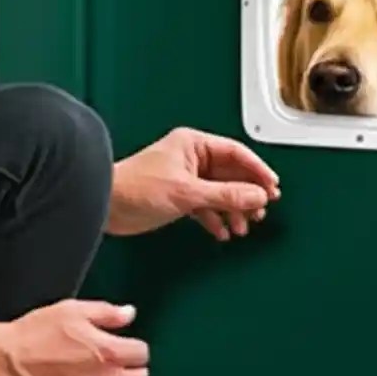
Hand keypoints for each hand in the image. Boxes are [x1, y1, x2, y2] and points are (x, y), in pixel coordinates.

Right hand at [0, 299, 148, 375]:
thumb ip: (107, 313)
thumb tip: (129, 314)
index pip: (142, 353)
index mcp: (109, 352)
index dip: (134, 346)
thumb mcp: (73, 311)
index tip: (125, 344)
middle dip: (134, 369)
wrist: (5, 364)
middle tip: (120, 362)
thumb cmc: (36, 334)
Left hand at [107, 127, 280, 239]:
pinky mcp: (178, 197)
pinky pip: (207, 206)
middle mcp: (192, 158)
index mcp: (194, 144)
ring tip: (243, 225)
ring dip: (233, 209)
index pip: (236, 154)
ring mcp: (186, 178)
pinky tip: (222, 231)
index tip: (272, 187)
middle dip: (247, 194)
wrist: (104, 206)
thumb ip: (225, 195)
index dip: (257, 171)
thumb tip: (255, 196)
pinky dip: (216, 219)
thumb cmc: (134, 186)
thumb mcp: (187, 192)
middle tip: (261, 209)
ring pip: (220, 192)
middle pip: (231, 174)